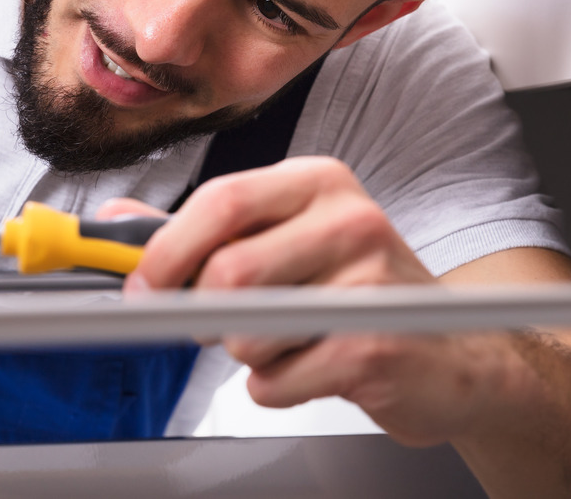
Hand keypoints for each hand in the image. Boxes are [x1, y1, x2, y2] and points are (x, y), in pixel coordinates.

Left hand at [114, 156, 516, 445]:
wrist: (454, 354)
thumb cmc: (358, 295)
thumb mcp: (286, 244)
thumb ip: (201, 233)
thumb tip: (116, 224)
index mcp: (319, 182)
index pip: (221, 201)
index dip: (166, 251)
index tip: (140, 287)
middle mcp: (350, 218)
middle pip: (228, 271)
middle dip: (204, 313)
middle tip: (217, 326)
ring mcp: (370, 281)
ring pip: (246, 331)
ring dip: (248, 354)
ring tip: (293, 341)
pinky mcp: (377, 345)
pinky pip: (276, 381)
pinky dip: (277, 388)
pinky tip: (315, 369)